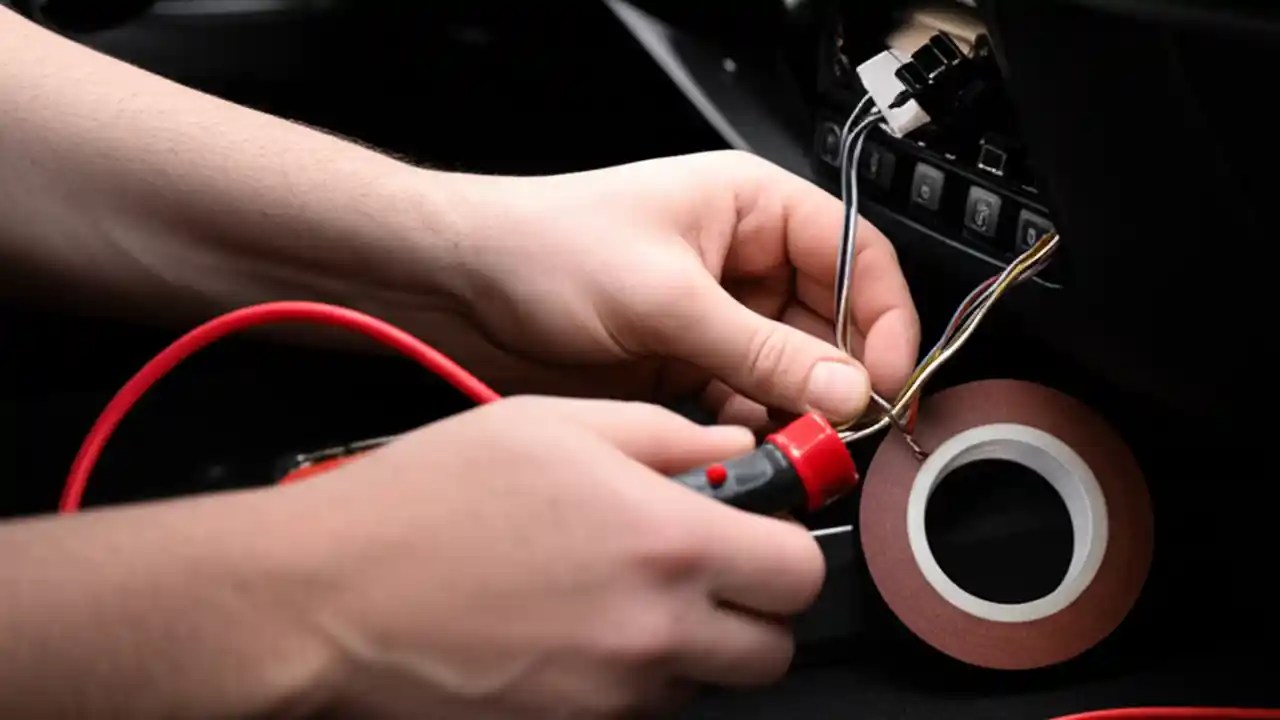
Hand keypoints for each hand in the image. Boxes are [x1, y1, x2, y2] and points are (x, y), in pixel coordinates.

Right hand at [281, 396, 823, 718]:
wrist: (331, 594)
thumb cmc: (431, 497)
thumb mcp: (554, 424)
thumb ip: (663, 434)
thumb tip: (730, 449)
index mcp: (666, 542)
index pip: (799, 574)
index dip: (783, 551)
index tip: (753, 537)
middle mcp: (654, 632)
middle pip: (770, 651)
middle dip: (748, 612)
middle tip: (695, 574)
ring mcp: (613, 696)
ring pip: (702, 685)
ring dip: (683, 648)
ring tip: (611, 597)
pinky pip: (636, 712)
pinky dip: (625, 681)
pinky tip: (569, 633)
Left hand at [422, 150, 919, 429]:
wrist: (457, 287)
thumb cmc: (543, 246)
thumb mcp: (662, 297)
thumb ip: (759, 349)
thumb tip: (845, 388)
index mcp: (750, 209)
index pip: (857, 255)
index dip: (885, 316)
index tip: (886, 378)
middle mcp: (741, 261)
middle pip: (832, 321)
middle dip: (840, 376)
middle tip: (841, 428)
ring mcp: (713, 316)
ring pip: (790, 369)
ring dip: (795, 408)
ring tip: (792, 441)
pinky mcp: (683, 363)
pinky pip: (743, 398)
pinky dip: (750, 424)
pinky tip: (740, 440)